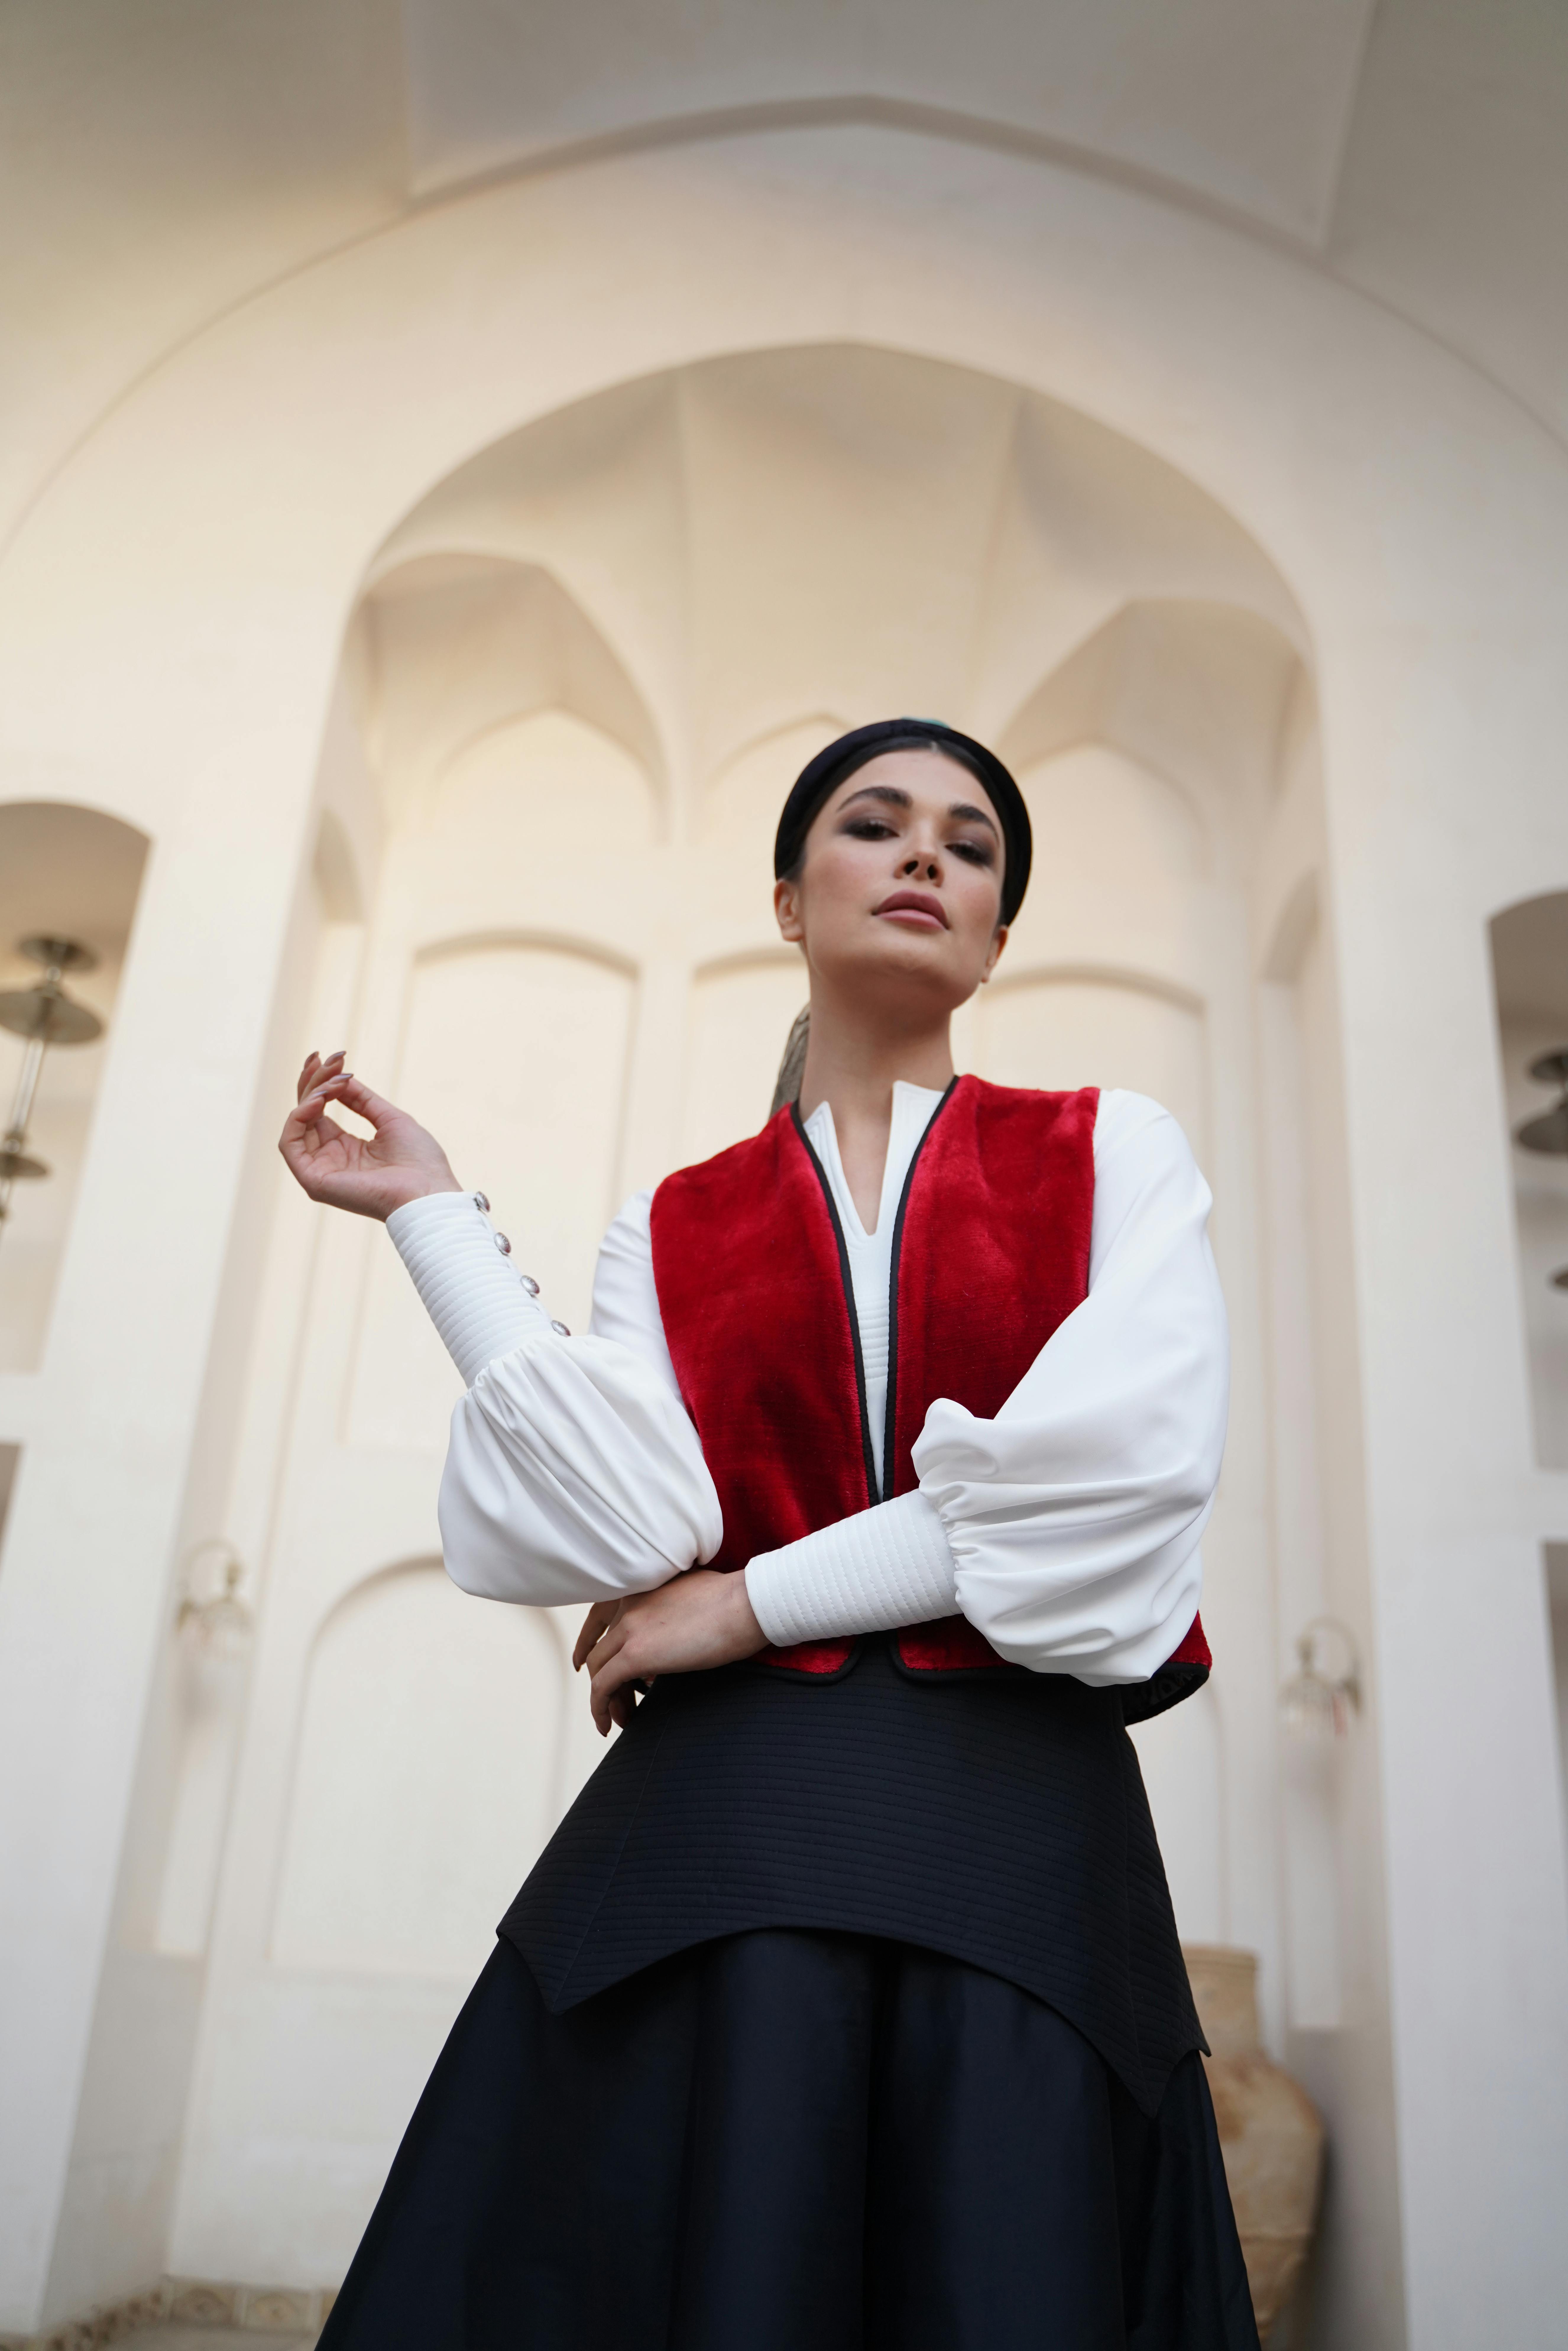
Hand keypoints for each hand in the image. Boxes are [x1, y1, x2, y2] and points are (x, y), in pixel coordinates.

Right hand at [278, 1049, 462, 1220]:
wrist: (428, 1192)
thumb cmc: (419, 1161)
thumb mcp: (389, 1119)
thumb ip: (361, 1099)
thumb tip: (340, 1076)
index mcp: (346, 1149)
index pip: (320, 1111)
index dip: (321, 1082)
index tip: (333, 1056)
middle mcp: (329, 1159)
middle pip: (306, 1113)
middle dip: (312, 1081)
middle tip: (323, 1057)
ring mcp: (320, 1170)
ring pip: (296, 1124)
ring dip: (309, 1095)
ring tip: (332, 1081)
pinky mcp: (313, 1180)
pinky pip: (288, 1144)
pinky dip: (298, 1117)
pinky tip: (318, 1100)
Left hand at [573, 1572, 766, 1735]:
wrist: (748, 1604)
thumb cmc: (735, 1601)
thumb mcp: (690, 1599)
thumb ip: (669, 1613)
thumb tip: (668, 1640)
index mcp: (641, 1587)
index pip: (599, 1615)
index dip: (586, 1641)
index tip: (583, 1662)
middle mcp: (628, 1603)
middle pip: (600, 1649)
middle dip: (602, 1680)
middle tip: (617, 1704)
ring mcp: (629, 1627)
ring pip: (599, 1669)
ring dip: (606, 1699)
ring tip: (623, 1720)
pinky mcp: (635, 1653)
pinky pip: (603, 1687)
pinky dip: (600, 1708)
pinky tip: (608, 1725)